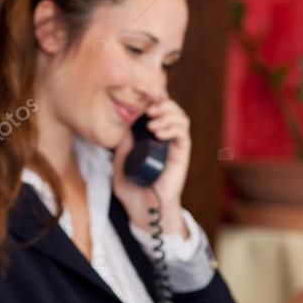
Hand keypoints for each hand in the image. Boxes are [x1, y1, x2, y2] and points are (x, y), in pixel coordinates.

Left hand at [111, 98, 191, 236]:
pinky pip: (182, 135)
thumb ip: (122, 145)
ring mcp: (174, 146)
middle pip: (170, 109)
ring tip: (152, 119)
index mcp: (150, 138)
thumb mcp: (119, 163)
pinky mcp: (181, 155)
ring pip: (179, 118)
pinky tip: (158, 130)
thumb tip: (122, 125)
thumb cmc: (132, 191)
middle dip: (160, 102)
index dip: (149, 99)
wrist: (143, 211)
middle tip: (147, 105)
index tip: (137, 91)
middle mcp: (164, 139)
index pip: (154, 111)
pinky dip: (172, 128)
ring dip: (167, 113)